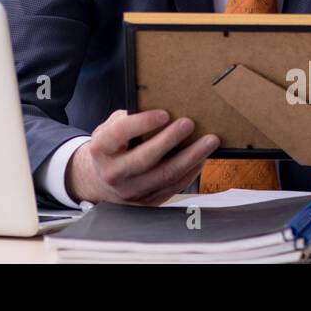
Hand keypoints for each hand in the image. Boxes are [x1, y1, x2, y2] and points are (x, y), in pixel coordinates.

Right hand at [65, 109, 218, 205]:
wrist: (102, 180)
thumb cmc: (112, 147)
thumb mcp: (109, 128)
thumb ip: (128, 119)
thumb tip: (159, 109)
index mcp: (101, 149)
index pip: (120, 134)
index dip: (142, 123)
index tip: (164, 113)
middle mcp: (114, 173)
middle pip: (146, 158)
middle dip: (170, 140)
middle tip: (189, 123)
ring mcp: (131, 191)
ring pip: (165, 176)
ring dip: (191, 157)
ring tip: (209, 141)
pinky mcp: (148, 202)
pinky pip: (174, 187)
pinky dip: (191, 171)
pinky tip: (202, 157)